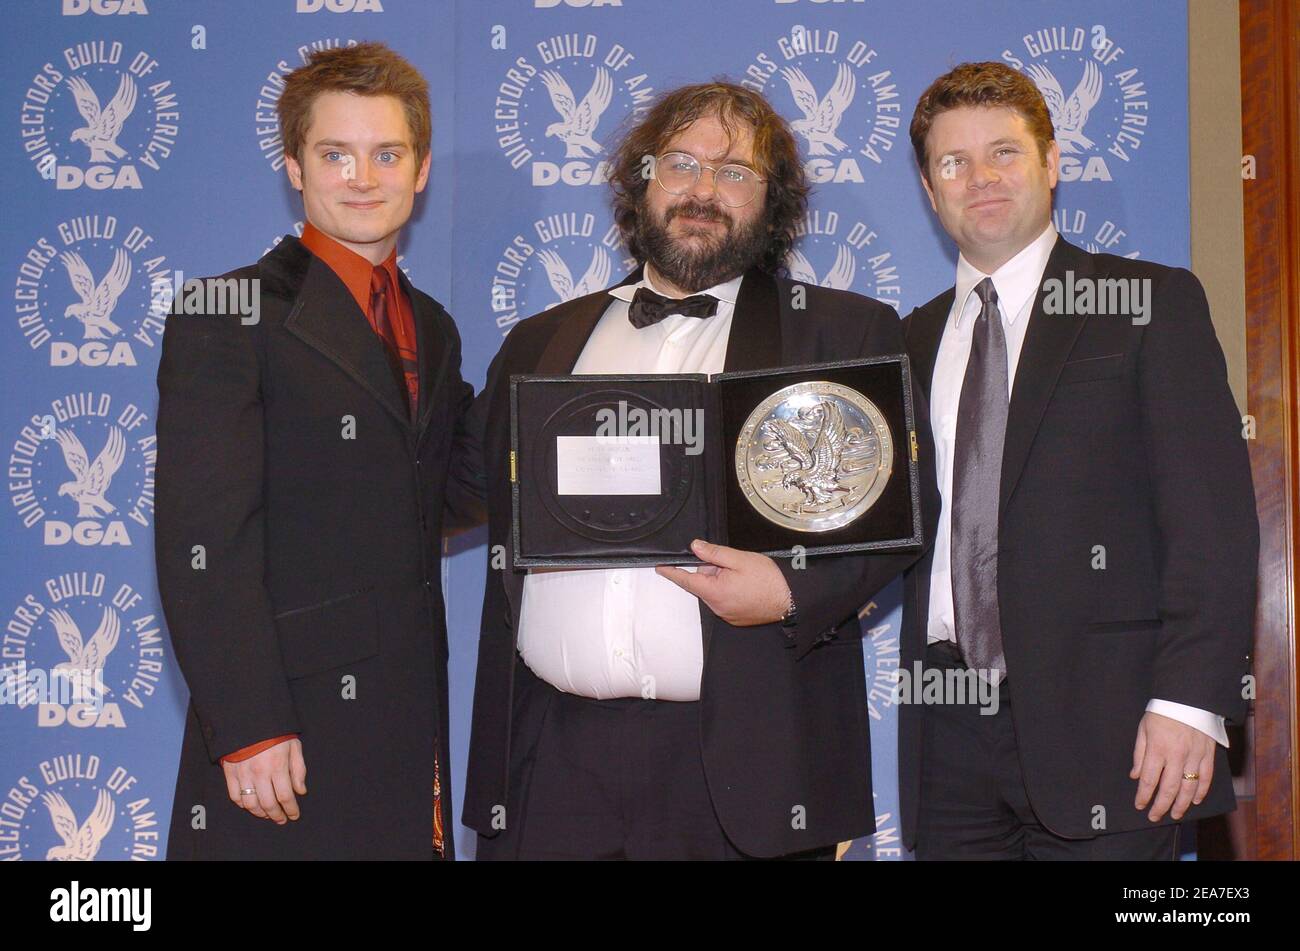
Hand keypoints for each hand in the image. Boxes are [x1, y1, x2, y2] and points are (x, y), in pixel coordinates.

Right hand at [221, 737, 306, 823]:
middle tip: (282, 819)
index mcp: (277, 766)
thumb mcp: (294, 746)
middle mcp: (260, 773)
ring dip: (260, 813)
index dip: (291, 809)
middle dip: (277, 815)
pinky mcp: (230, 772)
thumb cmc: (275, 732)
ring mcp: (243, 774)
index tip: (294, 815)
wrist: (249, 717)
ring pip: (250, 804)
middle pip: (268, 804)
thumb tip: (301, 791)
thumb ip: (298, 769)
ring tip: (267, 814)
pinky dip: (243, 805)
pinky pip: (235, 796)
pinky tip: (250, 806)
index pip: (285, 796)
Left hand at [655, 539, 791, 626]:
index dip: (672, 573)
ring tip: (743, 576)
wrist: (790, 601)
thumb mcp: (740, 559)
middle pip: (703, 584)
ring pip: (714, 591)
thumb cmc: (769, 580)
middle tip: (730, 564)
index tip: (660, 568)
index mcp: (714, 592)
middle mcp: (717, 607)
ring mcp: (726, 614)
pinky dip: (730, 591)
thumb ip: (715, 553)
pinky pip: (724, 600)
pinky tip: (746, 586)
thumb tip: (695, 547)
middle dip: (711, 571)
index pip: (686, 581)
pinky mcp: (735, 618)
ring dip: (722, 581)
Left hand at [1130, 711, 1214, 821]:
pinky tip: (1196, 800)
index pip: (1149, 780)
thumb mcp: (1143, 729)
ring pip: (1189, 787)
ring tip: (1174, 814)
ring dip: (1181, 804)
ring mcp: (1194, 756)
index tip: (1139, 805)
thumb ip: (1140, 754)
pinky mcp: (1208, 754)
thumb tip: (1136, 776)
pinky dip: (1202, 791)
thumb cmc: (1162, 713)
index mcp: (1158, 749)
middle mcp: (1177, 755)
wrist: (1188, 698)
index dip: (1144, 795)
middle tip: (1155, 816)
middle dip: (1161, 805)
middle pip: (1169, 788)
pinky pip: (1206, 777)